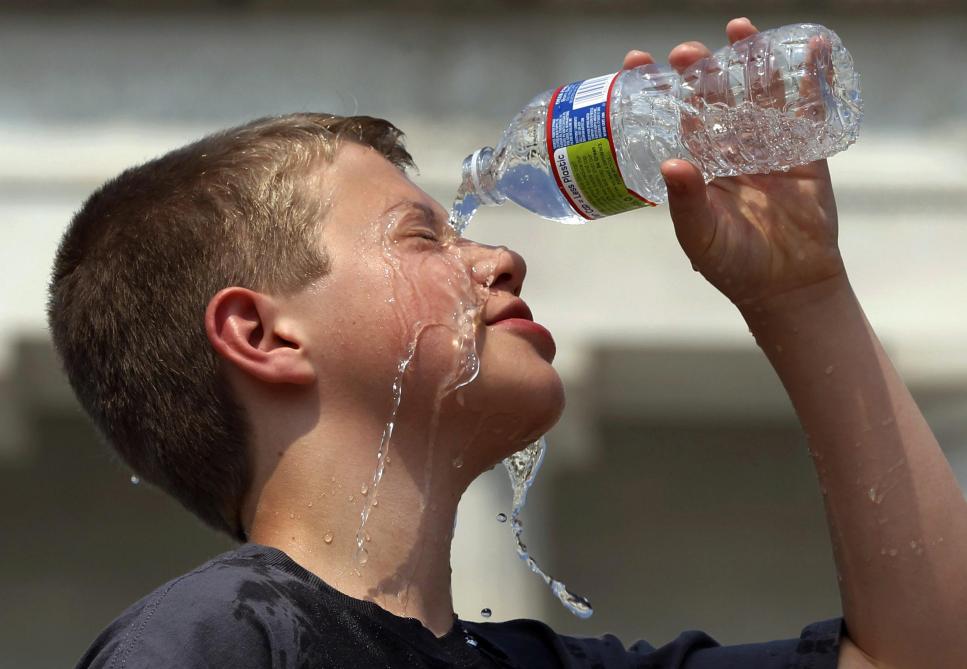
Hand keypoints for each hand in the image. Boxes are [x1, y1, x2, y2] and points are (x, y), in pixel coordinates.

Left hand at [622, 18, 845, 311]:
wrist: (787, 286)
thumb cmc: (734, 264)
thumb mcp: (701, 235)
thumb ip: (687, 201)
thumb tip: (671, 164)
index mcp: (698, 165)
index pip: (673, 119)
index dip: (657, 91)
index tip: (637, 63)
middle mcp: (730, 149)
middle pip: (715, 99)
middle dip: (702, 72)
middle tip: (687, 51)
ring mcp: (768, 146)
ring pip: (758, 95)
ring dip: (752, 61)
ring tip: (739, 29)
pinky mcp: (806, 150)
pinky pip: (809, 109)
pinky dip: (813, 78)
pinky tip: (811, 49)